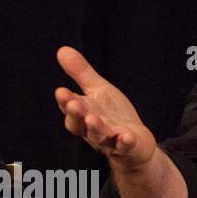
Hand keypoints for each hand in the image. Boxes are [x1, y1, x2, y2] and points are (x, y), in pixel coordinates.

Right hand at [53, 46, 157, 168]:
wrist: (135, 141)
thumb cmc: (112, 115)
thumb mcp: (98, 90)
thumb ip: (81, 73)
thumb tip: (62, 49)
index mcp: (83, 114)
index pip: (70, 108)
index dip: (65, 101)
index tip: (61, 91)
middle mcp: (92, 129)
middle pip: (80, 124)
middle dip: (76, 114)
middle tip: (74, 104)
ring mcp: (110, 140)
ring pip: (99, 136)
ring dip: (96, 128)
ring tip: (93, 119)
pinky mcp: (128, 148)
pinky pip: (125, 147)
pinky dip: (125, 142)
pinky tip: (127, 137)